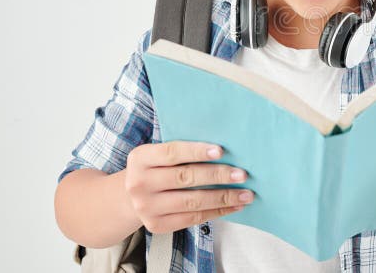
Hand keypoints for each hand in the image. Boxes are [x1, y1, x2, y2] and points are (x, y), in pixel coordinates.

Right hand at [125, 141, 253, 233]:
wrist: (129, 197)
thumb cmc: (155, 169)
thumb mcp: (158, 155)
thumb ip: (182, 151)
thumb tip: (224, 151)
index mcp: (140, 158)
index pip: (172, 152)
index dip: (197, 151)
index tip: (221, 151)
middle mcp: (140, 183)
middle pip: (185, 177)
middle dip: (217, 176)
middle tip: (242, 174)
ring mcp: (146, 207)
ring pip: (192, 201)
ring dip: (224, 198)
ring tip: (246, 194)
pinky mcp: (157, 225)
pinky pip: (193, 218)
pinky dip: (217, 211)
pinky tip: (234, 206)